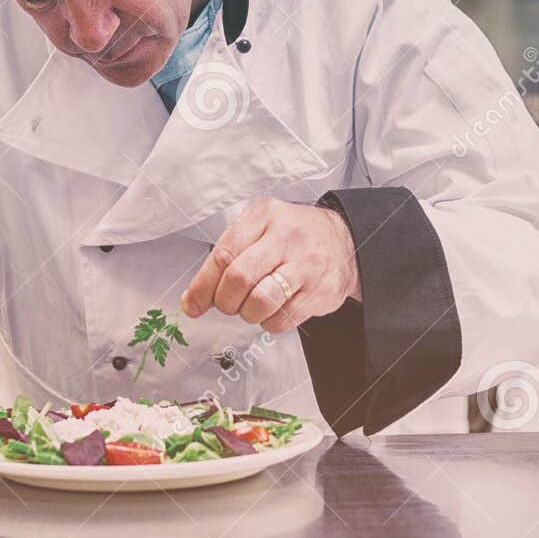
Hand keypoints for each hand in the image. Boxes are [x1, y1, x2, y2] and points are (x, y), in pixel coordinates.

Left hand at [181, 197, 361, 332]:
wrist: (345, 241)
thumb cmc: (293, 236)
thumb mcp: (260, 227)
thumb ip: (226, 256)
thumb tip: (194, 298)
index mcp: (264, 215)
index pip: (224, 253)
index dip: (203, 285)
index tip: (193, 303)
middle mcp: (287, 237)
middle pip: (239, 278)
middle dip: (225, 300)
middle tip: (227, 304)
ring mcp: (306, 266)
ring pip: (260, 302)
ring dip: (247, 313)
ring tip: (251, 306)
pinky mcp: (320, 293)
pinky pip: (282, 320)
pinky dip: (269, 322)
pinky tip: (273, 309)